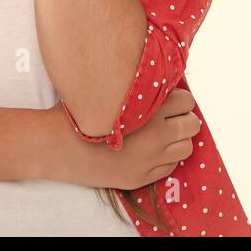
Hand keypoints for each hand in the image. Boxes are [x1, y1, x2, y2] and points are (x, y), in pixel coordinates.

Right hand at [41, 88, 201, 190]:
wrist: (58, 147)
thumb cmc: (79, 111)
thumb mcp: (108, 89)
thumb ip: (134, 84)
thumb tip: (157, 73)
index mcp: (148, 108)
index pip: (186, 101)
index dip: (178, 98)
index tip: (167, 98)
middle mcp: (155, 135)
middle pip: (192, 125)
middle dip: (183, 118)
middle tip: (168, 116)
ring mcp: (149, 160)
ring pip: (186, 148)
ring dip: (177, 139)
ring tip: (160, 134)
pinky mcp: (141, 177)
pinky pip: (170, 166)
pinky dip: (165, 157)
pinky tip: (148, 150)